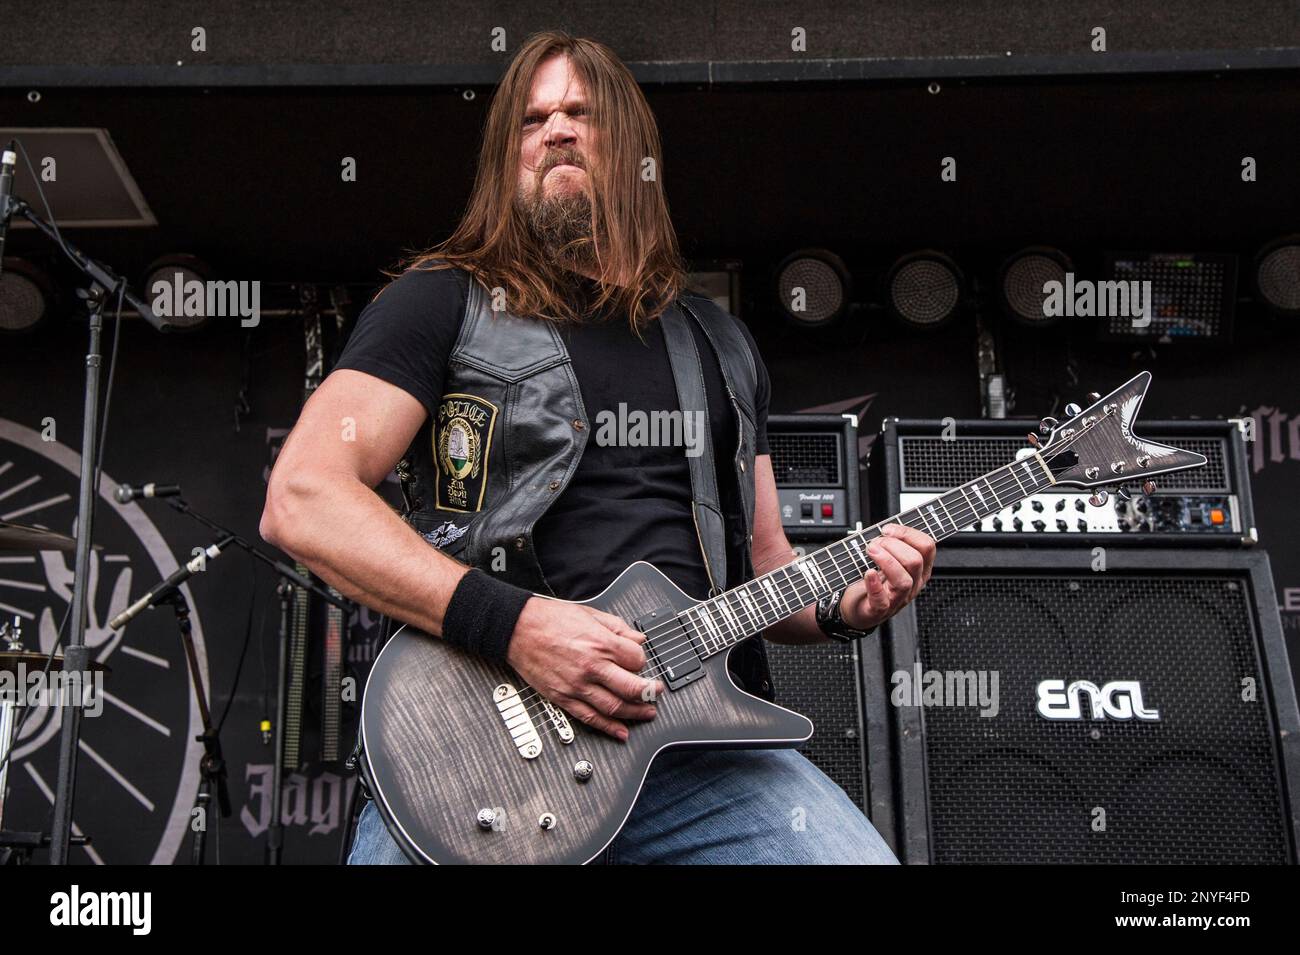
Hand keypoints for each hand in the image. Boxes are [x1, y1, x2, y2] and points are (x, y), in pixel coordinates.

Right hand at [506, 597, 663, 741]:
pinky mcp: (563, 698)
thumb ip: (617, 628)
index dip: (643, 662)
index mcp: (600, 643)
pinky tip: (621, 731)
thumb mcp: (590, 614)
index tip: (641, 663)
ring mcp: (577, 685)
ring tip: (647, 713)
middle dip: (650, 693)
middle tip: (656, 693)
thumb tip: (638, 639)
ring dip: (635, 713)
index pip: (637, 660)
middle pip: (632, 688)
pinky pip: (590, 718)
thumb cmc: (550, 618)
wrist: (517, 628)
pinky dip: (609, 728)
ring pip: (614, 707)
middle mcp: (591, 667)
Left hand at [839, 523, 935, 631]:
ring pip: (904, 580)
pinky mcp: (880, 609)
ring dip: (885, 561)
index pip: (927, 546)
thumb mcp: (889, 560)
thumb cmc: (874, 581)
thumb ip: (892, 544)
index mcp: (920, 569)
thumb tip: (887, 528)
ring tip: (870, 551)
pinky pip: (881, 599)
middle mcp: (913, 584)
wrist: (859, 607)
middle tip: (875, 543)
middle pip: (916, 561)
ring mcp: (898, 598)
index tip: (887, 529)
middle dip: (893, 545)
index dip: (907, 533)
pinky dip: (874, 584)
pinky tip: (868, 573)